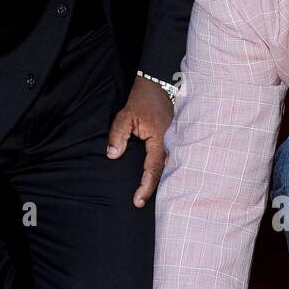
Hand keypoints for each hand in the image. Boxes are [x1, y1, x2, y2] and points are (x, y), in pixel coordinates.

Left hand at [106, 75, 172, 207]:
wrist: (158, 84)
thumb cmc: (142, 100)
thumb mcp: (125, 115)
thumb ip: (118, 135)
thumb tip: (113, 156)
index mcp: (159, 139)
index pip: (153, 168)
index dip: (146, 186)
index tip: (138, 200)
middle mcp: (171, 143)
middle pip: (164, 172)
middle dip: (153, 189)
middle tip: (140, 203)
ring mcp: (175, 141)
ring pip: (169, 167)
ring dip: (159, 182)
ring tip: (147, 197)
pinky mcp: (174, 140)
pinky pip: (169, 159)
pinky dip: (163, 171)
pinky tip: (157, 180)